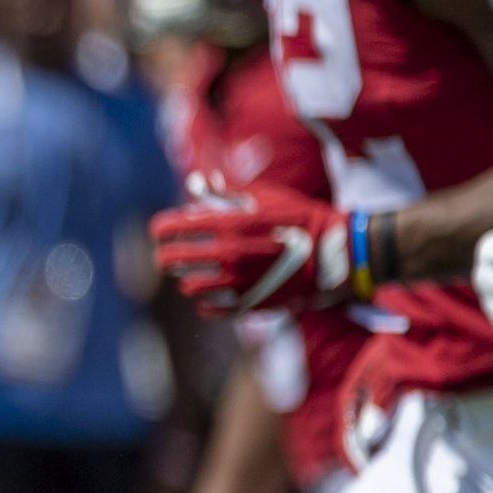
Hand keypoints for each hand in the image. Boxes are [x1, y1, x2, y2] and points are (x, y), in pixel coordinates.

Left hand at [152, 179, 348, 314]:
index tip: (157, 230)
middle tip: (165, 255)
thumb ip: (227, 193)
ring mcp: (237, 283)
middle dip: (165, 256)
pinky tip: (209, 295)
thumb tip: (201, 184)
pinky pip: (209, 309)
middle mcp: (228, 254)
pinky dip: (205, 302)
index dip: (161, 228)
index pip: (176, 227)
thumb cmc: (300, 220)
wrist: (335, 255)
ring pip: (189, 287)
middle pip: (173, 260)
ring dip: (186, 280)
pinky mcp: (248, 305)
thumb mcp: (265, 197)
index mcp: (229, 224)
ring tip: (190, 276)